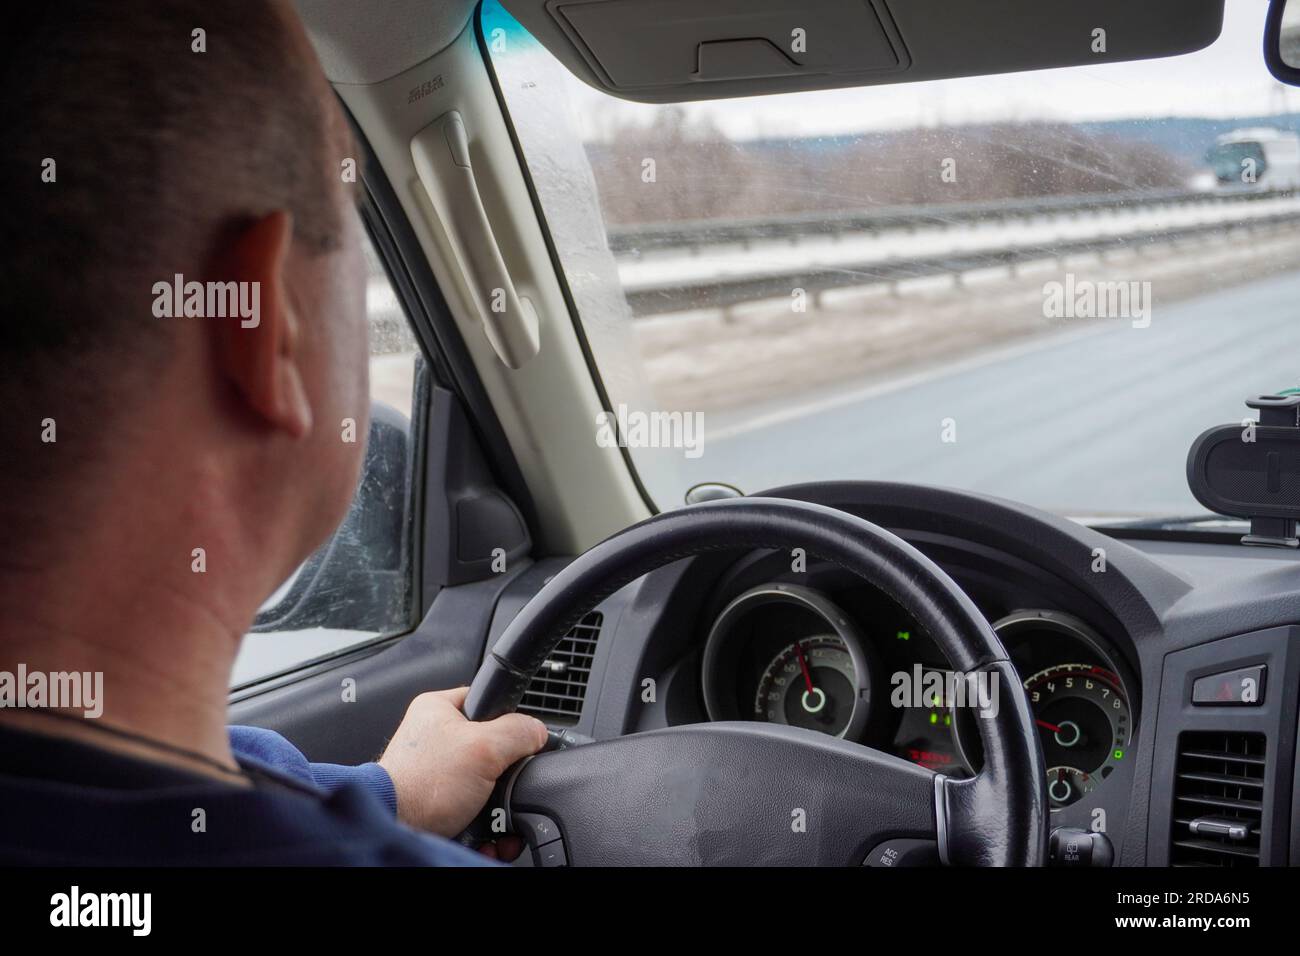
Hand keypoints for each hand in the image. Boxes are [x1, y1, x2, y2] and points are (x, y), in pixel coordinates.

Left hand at [378, 686, 547, 842]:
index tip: (518, 741)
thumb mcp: (484, 748)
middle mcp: (435, 737)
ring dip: (499, 805)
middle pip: (493, 748)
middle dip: (506, 775)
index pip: (489, 701)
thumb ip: (519, 732)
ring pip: (487, 783)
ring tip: (496, 816)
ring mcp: (436, 772)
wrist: (395, 830)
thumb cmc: (420, 786)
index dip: (510, 721)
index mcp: (438, 708)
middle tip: (503, 785)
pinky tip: (489, 832)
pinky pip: (476, 807)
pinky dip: (487, 824)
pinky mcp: (439, 801)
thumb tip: (538, 733)